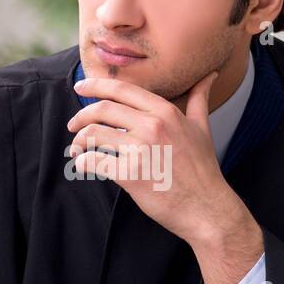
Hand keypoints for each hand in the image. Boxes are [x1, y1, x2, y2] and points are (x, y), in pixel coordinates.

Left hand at [66, 71, 244, 244]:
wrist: (206, 207)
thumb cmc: (203, 169)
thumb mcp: (202, 128)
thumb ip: (199, 99)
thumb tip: (210, 76)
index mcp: (165, 112)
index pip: (121, 89)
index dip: (95, 86)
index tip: (80, 87)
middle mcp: (152, 126)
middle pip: (102, 109)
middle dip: (80, 115)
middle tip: (73, 125)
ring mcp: (140, 150)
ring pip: (94, 134)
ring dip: (79, 141)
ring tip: (78, 149)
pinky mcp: (130, 175)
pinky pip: (95, 162)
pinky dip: (83, 162)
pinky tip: (83, 165)